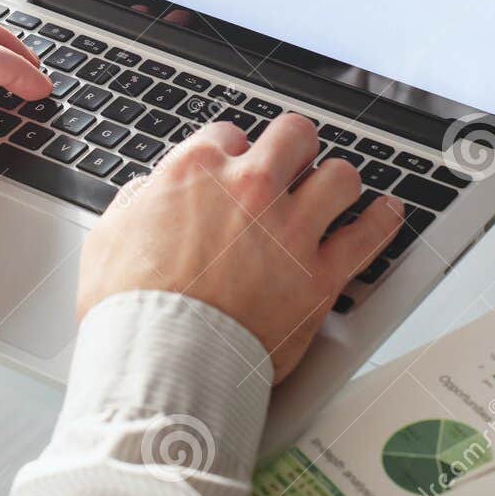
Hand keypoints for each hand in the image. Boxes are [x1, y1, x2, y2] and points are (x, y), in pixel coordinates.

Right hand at [77, 115, 402, 381]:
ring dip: (336, 181)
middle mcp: (250, 188)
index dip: (233, 152)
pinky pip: (370, 235)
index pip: (229, 133)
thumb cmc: (130, 308)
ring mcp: (291, 229)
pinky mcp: (320, 275)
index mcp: (196, 171)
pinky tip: (385, 214)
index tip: (235, 168)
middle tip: (292, 164)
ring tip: (335, 191)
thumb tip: (148, 192)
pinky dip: (382, 221)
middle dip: (293, 148)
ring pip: (340, 176)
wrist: (161, 362)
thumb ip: (137, 201)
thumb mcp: (108, 236)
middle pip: (294, 136)